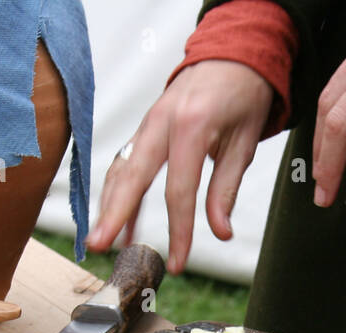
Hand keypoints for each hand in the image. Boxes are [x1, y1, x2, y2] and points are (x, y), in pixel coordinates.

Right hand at [85, 60, 273, 272]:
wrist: (231, 55)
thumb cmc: (243, 97)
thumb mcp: (245, 144)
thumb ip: (226, 190)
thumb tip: (220, 233)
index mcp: (192, 127)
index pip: (179, 190)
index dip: (178, 232)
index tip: (176, 265)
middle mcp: (161, 123)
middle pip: (132, 176)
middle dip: (114, 214)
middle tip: (99, 246)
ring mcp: (147, 124)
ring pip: (121, 169)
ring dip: (109, 206)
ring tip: (102, 242)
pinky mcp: (143, 130)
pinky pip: (126, 164)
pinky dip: (118, 193)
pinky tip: (119, 224)